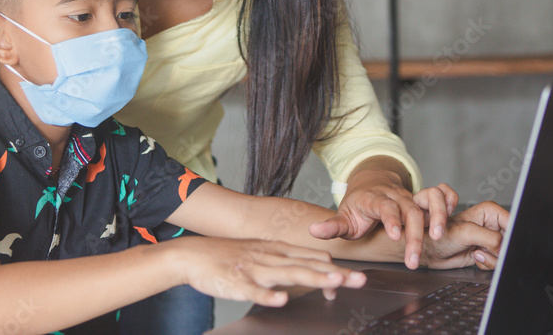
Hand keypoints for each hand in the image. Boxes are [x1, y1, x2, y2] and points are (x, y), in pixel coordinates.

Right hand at [174, 237, 366, 305]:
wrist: (193, 255)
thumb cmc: (228, 256)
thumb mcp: (261, 252)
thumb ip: (287, 259)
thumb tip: (316, 263)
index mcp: (276, 251)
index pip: (312, 257)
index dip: (334, 268)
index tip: (356, 276)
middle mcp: (269, 258)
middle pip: (308, 266)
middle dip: (335, 273)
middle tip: (360, 279)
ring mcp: (254, 270)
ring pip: (287, 274)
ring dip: (312, 278)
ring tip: (334, 281)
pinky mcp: (237, 283)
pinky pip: (254, 290)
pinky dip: (268, 295)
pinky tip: (281, 300)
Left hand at [310, 167, 458, 269]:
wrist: (371, 183)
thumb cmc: (359, 206)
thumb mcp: (343, 217)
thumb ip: (332, 226)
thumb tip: (313, 230)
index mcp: (374, 199)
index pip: (384, 207)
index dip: (392, 219)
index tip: (395, 236)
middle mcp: (395, 196)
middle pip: (410, 210)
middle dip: (414, 234)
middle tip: (413, 260)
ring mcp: (411, 195)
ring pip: (430, 197)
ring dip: (438, 215)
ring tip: (438, 237)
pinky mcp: (424, 197)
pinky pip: (442, 191)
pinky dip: (450, 200)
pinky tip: (452, 218)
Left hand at [421, 201, 508, 269]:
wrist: (430, 251)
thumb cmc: (440, 236)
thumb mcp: (466, 233)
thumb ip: (489, 238)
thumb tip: (505, 247)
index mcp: (489, 212)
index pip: (512, 223)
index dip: (510, 236)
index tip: (502, 245)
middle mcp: (491, 225)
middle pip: (511, 240)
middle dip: (501, 250)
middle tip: (484, 249)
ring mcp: (490, 240)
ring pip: (506, 254)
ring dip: (492, 258)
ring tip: (476, 252)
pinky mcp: (487, 253)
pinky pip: (498, 263)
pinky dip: (487, 264)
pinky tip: (474, 258)